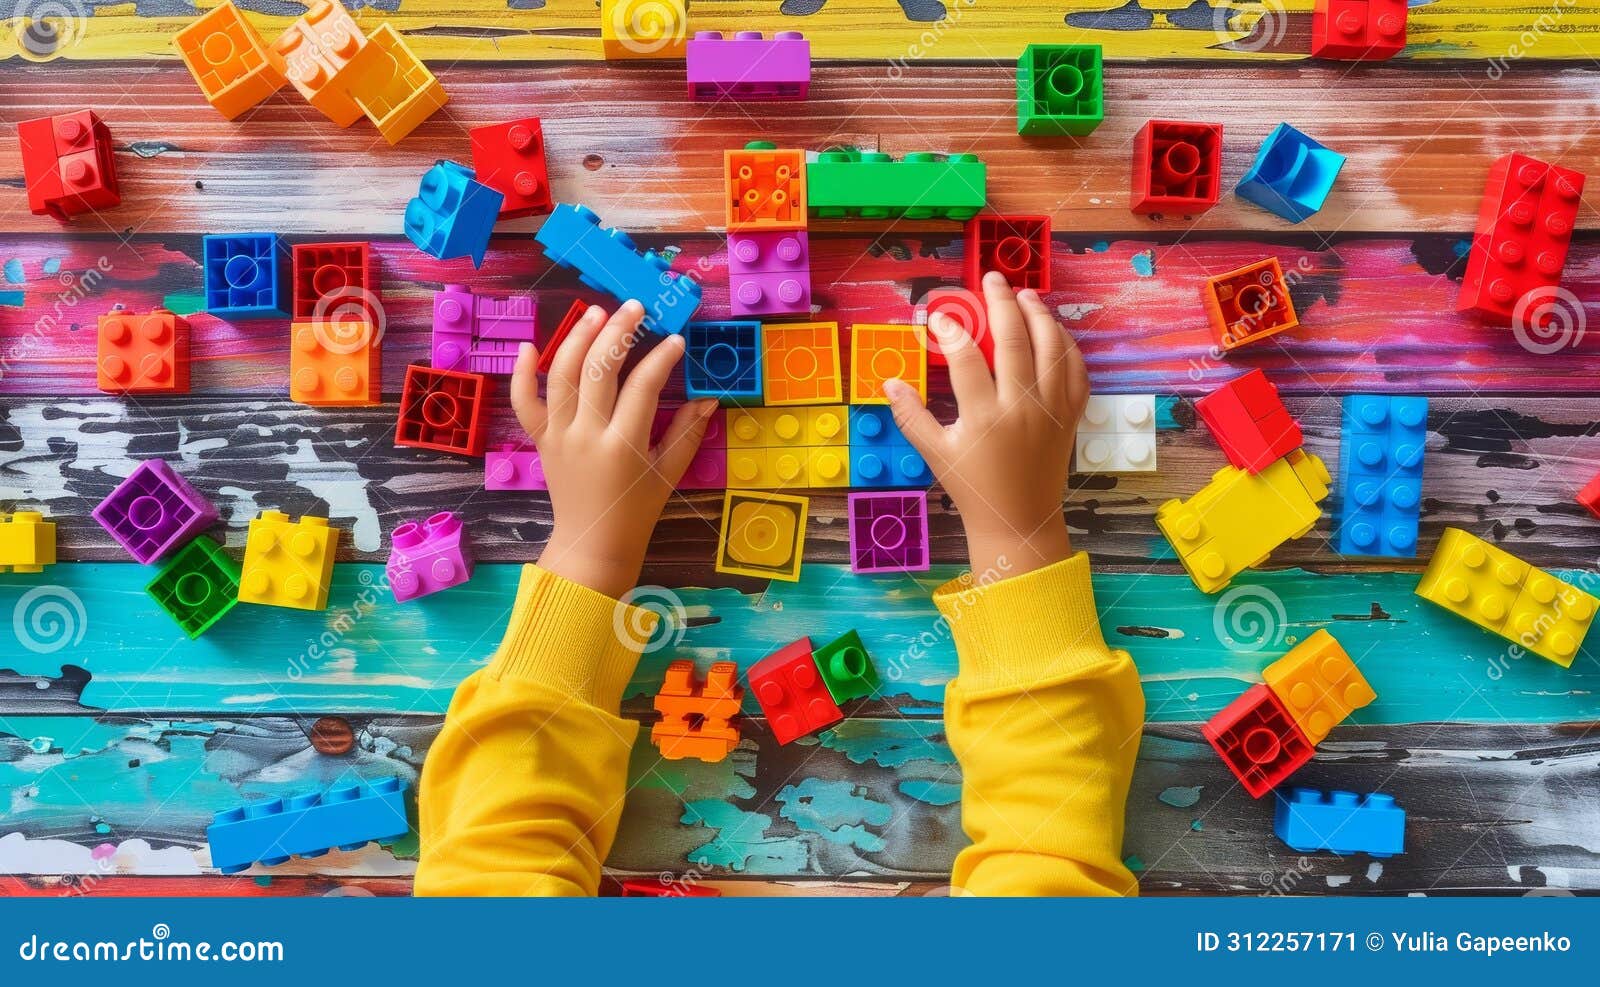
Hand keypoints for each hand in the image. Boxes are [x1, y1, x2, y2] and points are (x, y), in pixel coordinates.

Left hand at [511, 300, 718, 598]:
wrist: (592, 542)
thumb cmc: (635, 510)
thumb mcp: (668, 473)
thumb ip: (687, 433)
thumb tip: (708, 398)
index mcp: (623, 447)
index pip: (642, 387)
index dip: (661, 358)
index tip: (675, 341)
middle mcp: (587, 436)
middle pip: (599, 370)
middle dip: (618, 332)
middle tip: (635, 308)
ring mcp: (559, 435)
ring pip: (562, 375)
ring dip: (578, 338)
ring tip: (596, 312)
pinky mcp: (540, 439)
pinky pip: (525, 402)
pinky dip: (522, 373)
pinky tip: (531, 344)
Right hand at [883, 271, 1087, 582]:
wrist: (1020, 520)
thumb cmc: (974, 488)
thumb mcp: (935, 454)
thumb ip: (911, 415)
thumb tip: (889, 382)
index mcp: (984, 418)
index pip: (966, 359)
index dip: (952, 331)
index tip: (941, 317)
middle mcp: (1021, 408)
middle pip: (1014, 340)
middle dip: (1001, 303)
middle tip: (992, 279)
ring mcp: (1051, 410)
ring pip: (1051, 348)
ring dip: (1039, 315)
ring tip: (1025, 294)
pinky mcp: (1070, 416)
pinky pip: (1075, 370)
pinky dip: (1065, 345)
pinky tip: (1052, 329)